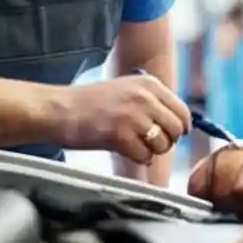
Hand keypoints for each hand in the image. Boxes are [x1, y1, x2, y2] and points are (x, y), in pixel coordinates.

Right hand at [50, 74, 190, 164]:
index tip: (169, 133)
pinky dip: (136, 158)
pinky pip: (145, 156)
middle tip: (147, 141)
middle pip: (176, 129)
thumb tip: (178, 123)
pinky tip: (122, 148)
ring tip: (131, 143)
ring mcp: (134, 116)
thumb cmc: (90, 103)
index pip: (182, 110)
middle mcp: (145, 97)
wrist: (60, 109)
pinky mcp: (121, 135)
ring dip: (150, 150)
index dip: (179, 127)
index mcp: (149, 84)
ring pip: (163, 145)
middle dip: (166, 140)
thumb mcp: (127, 90)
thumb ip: (152, 102)